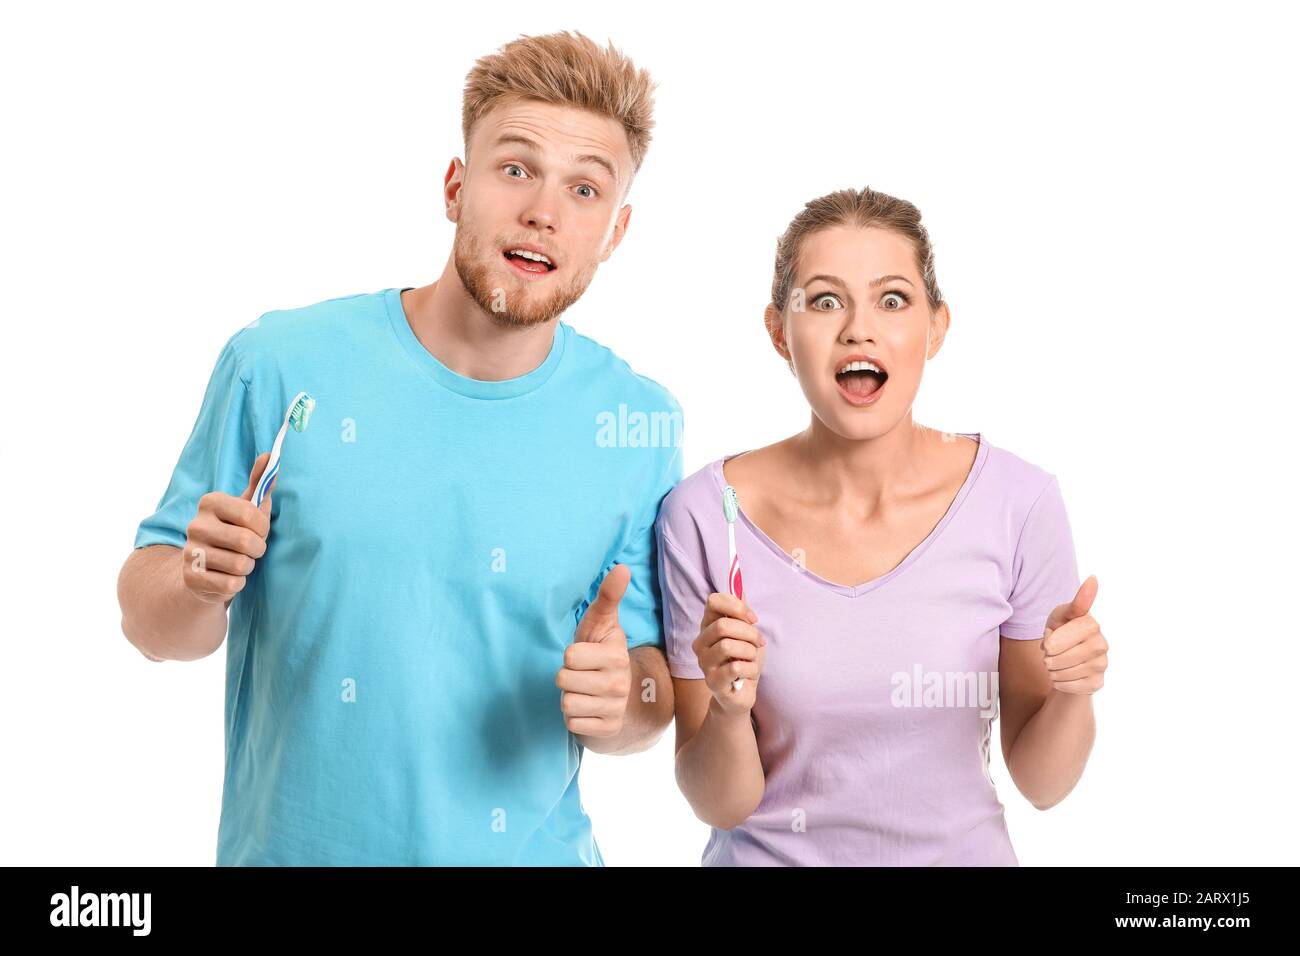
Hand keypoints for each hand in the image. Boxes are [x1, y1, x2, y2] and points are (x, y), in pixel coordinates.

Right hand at [181, 452, 274, 604]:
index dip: (262, 527)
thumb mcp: (245, 508)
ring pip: (241, 565)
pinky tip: (227, 576)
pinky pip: (231, 585)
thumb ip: (260, 485)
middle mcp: (195, 525)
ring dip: (247, 566)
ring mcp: (190, 552)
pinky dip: (237, 583)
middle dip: (257, 549)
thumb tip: (270, 456)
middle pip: (247, 541)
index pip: (251, 513)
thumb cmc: (232, 533)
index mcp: (209, 502)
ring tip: (238, 561)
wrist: (201, 569)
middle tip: (250, 549)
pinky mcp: (191, 578)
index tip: (258, 530)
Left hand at [557, 564, 632, 737]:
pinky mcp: (608, 729)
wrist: (623, 697)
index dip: (570, 656)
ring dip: (570, 698)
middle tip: (582, 675)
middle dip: (567, 678)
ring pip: (566, 704)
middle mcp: (619, 684)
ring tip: (584, 691)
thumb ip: (609, 596)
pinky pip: (572, 723)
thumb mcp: (602, 624)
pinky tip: (588, 708)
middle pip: (563, 680)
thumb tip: (622, 567)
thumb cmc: (602, 653)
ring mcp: (615, 709)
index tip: (584, 656)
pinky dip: (575, 717)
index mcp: (616, 656)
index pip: (569, 657)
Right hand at [693, 592, 764, 716]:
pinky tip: (747, 674)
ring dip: (750, 652)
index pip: (713, 601)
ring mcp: (703, 663)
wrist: (740, 694)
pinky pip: (736, 667)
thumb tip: (740, 586)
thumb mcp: (746, 633)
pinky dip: (750, 669)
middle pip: (723, 625)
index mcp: (707, 626)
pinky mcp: (712, 681)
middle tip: (759, 643)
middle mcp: (700, 642)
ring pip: (729, 646)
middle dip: (749, 633)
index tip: (752, 618)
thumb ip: (741, 612)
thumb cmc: (743, 660)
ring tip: (751, 659)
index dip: (736, 606)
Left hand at [1042, 575, 1107, 694]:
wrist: (1063, 661)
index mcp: (1091, 624)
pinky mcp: (1098, 682)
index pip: (1074, 632)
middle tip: (1046, 656)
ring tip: (1052, 666)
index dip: (1057, 640)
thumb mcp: (1061, 616)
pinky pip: (1075, 686)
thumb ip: (1075, 604)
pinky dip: (1061, 683)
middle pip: (1070, 655)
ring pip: (1071, 672)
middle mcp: (1102, 644)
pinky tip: (1060, 677)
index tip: (1046, 645)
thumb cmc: (1061, 632)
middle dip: (1051, 657)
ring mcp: (1103, 664)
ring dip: (1054, 671)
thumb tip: (1094, 579)